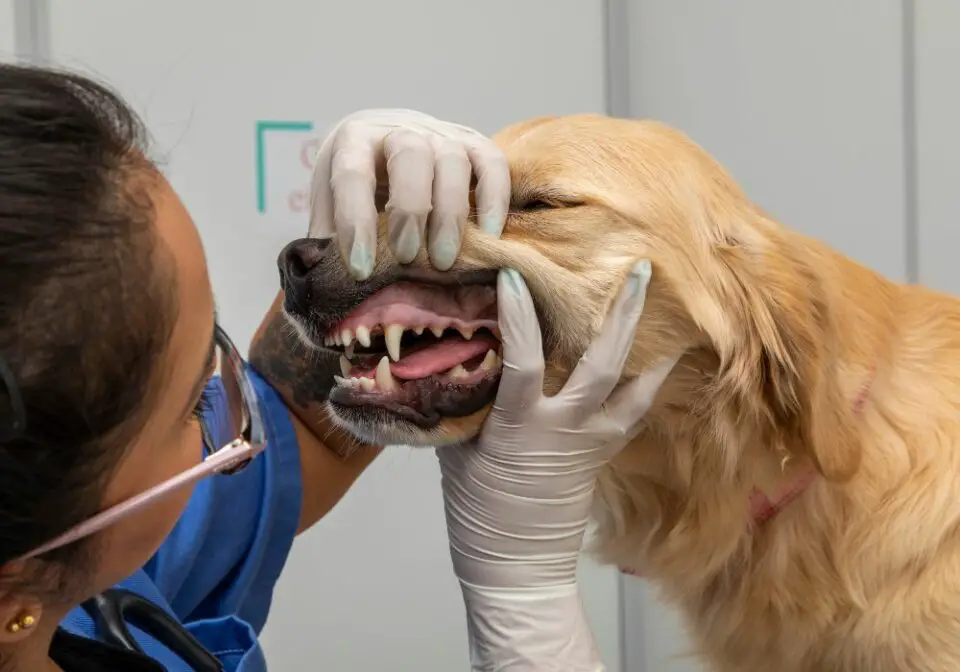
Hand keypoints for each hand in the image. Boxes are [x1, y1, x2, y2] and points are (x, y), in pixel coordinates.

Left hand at [308, 109, 510, 279]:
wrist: (385, 147)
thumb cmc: (358, 190)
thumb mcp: (332, 209)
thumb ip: (328, 242)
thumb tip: (326, 281)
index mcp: (354, 140)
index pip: (353, 173)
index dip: (356, 222)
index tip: (360, 269)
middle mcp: (399, 129)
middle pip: (411, 155)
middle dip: (410, 210)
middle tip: (406, 258)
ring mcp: (442, 134)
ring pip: (453, 161)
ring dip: (450, 214)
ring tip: (444, 261)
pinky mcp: (475, 145)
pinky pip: (493, 164)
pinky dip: (493, 199)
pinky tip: (489, 236)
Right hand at [438, 261, 677, 670]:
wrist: (515, 569)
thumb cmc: (479, 514)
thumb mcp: (459, 453)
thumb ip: (466, 403)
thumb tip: (461, 357)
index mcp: (520, 429)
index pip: (522, 363)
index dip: (517, 318)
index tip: (513, 276)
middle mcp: (564, 430)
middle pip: (602, 366)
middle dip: (622, 316)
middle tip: (640, 271)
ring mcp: (590, 444)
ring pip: (633, 390)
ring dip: (650, 349)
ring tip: (668, 314)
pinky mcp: (601, 456)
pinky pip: (632, 414)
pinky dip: (645, 386)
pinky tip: (655, 363)